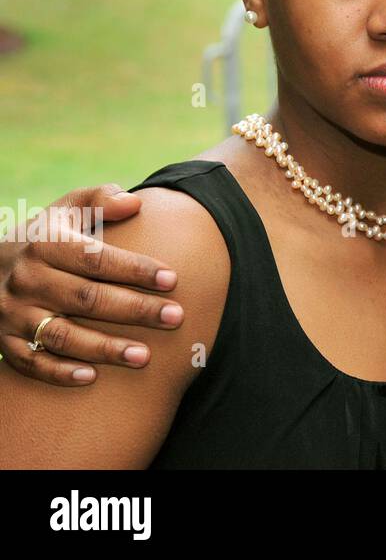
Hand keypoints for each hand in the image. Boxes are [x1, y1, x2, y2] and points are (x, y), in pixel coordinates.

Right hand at [0, 184, 183, 385]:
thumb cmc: (47, 236)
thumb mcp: (68, 209)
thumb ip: (100, 200)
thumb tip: (134, 203)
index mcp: (45, 244)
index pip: (96, 258)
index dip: (135, 269)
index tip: (173, 279)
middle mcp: (28, 280)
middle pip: (86, 299)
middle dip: (134, 310)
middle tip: (175, 317)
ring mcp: (13, 314)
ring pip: (62, 335)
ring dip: (104, 349)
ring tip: (145, 357)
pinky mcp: (5, 342)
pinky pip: (31, 363)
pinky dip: (59, 372)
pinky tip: (92, 378)